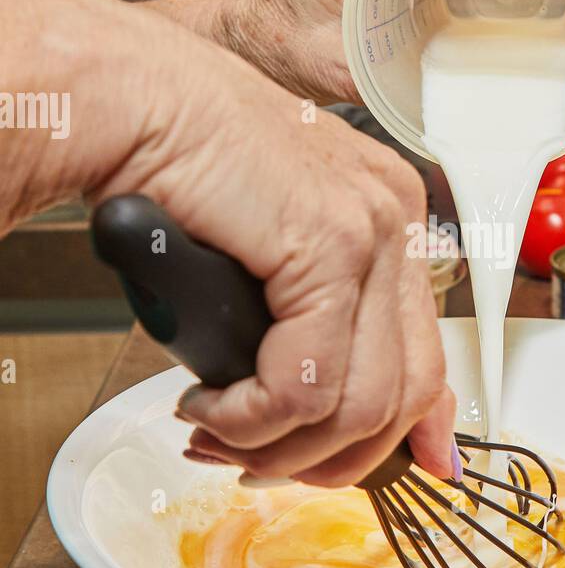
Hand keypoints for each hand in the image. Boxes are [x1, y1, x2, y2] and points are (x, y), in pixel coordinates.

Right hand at [7, 0, 455, 485]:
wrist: (131, 99)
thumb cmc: (179, 169)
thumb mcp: (266, 257)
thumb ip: (314, 322)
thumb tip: (334, 404)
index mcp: (390, 219)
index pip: (431, 356)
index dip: (405, 432)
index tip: (366, 468)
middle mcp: (395, 220)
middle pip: (408, 391)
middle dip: (331, 458)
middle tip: (257, 462)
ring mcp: (371, 229)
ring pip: (360, 403)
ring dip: (281, 445)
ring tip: (218, 430)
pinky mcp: (329, 242)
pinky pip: (304, 384)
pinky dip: (252, 416)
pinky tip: (209, 400)